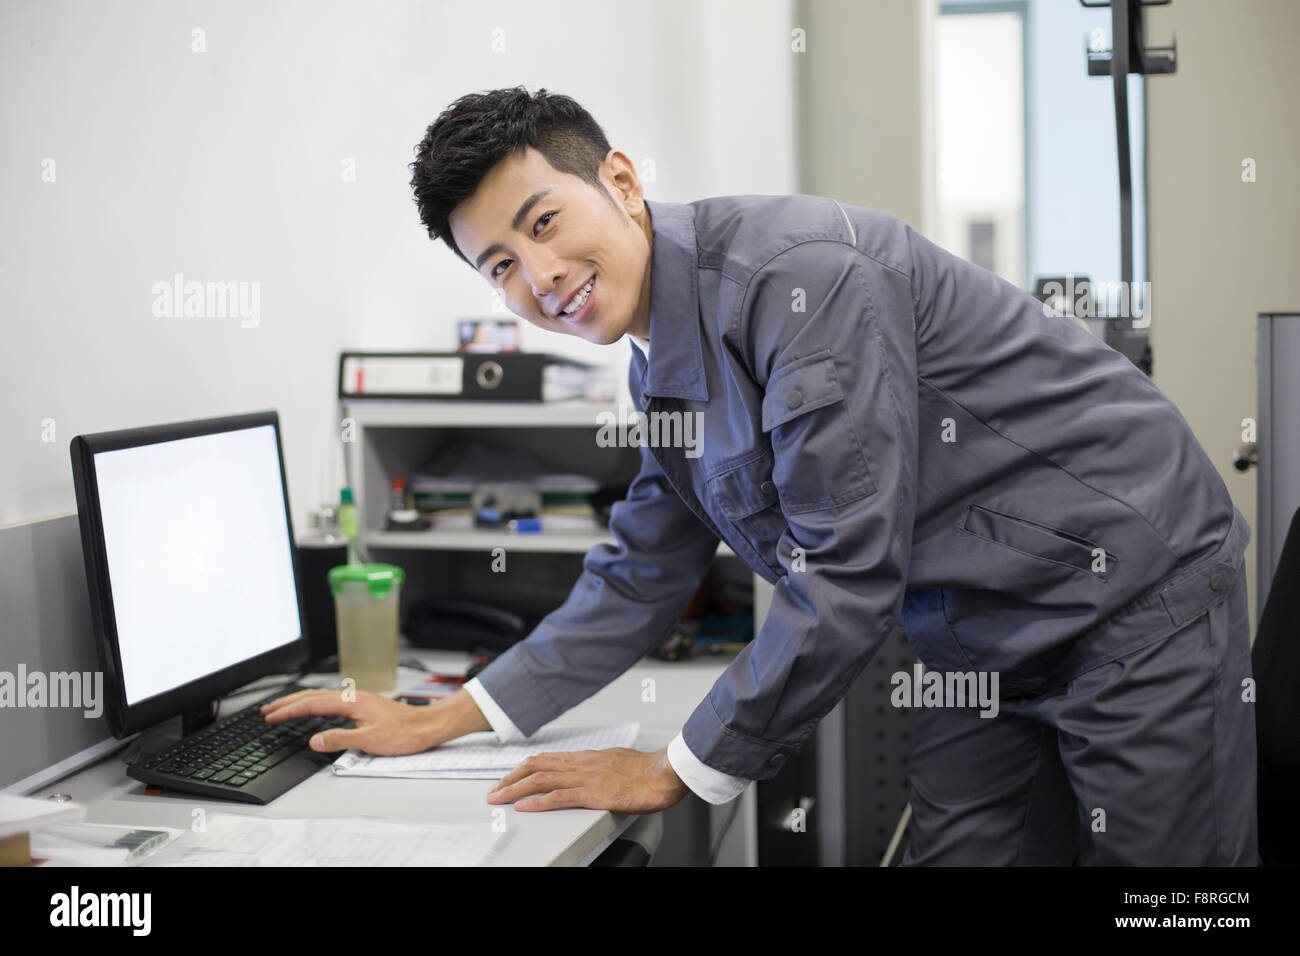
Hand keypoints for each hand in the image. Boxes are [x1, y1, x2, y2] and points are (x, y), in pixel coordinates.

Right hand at [260, 687, 442, 755]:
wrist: (426, 726)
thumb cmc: (404, 733)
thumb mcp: (369, 741)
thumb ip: (340, 740)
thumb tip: (314, 740)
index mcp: (351, 702)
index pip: (312, 704)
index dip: (288, 711)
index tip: (271, 717)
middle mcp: (353, 697)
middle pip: (312, 696)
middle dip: (287, 702)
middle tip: (266, 710)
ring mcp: (358, 700)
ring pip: (321, 696)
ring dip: (299, 701)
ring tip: (282, 707)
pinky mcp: (363, 705)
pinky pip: (330, 700)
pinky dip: (314, 703)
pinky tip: (313, 708)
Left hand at [486, 746, 688, 813]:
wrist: (664, 772)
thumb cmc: (648, 769)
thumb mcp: (618, 760)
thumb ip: (602, 765)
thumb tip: (595, 770)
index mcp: (586, 757)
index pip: (546, 759)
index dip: (523, 768)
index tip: (509, 776)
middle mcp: (581, 764)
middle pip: (536, 766)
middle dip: (510, 778)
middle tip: (494, 790)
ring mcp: (585, 777)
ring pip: (541, 780)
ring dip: (515, 789)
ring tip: (499, 798)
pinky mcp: (593, 793)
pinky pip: (558, 797)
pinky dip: (537, 802)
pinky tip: (524, 807)